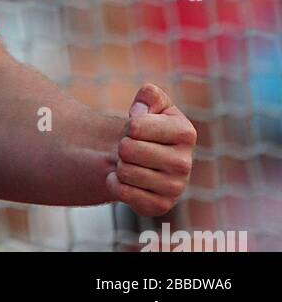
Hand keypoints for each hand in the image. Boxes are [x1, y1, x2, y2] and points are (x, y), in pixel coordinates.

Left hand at [106, 82, 196, 215]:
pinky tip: (126, 179)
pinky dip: (115, 183)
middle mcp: (185, 163)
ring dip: (120, 164)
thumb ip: (148, 95)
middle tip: (132, 147)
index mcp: (186, 133)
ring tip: (132, 162)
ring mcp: (175, 188)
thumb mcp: (152, 102)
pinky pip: (122, 192)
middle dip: (122, 145)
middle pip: (127, 150)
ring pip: (124, 171)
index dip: (129, 125)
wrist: (146, 157)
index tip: (137, 128)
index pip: (135, 126)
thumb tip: (139, 113)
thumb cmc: (148, 125)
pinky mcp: (161, 206)